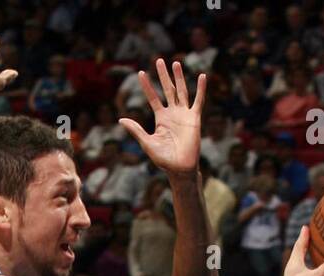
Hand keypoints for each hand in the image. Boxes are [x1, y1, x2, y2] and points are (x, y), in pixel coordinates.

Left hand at [118, 60, 205, 177]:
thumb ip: (136, 130)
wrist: (179, 168)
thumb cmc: (163, 159)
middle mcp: (172, 113)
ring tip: (175, 63)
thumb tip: (121, 119)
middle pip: (167, 89)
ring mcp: (184, 114)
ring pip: (181, 91)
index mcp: (161, 118)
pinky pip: (198, 101)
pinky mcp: (194, 118)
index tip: (140, 73)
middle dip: (163, 75)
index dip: (147, 86)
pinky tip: (202, 77)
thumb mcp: (147, 143)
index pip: (152, 98)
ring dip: (179, 77)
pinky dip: (201, 89)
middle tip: (159, 60)